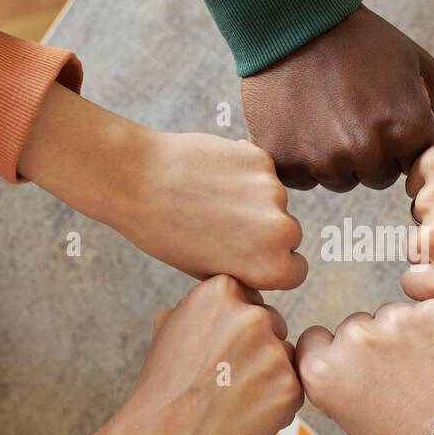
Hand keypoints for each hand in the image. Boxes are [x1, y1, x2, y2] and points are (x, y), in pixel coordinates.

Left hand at [19, 84, 306, 289]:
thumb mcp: (207, 272)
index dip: (273, 263)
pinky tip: (210, 174)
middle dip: (265, 230)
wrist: (137, 180)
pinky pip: (262, 170)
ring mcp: (274, 191)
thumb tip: (265, 276)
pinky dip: (243, 172)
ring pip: (274, 200)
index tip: (249, 255)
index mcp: (272, 268)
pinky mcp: (262, 159)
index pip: (296, 270)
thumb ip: (246, 273)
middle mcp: (282, 231)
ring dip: (253, 199)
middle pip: (289, 234)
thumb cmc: (165, 234)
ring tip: (210, 198)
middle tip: (223, 224)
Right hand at [39, 275, 301, 434]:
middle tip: (226, 378)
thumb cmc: (163, 385)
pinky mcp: (289, 387)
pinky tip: (245, 414)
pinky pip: (293, 387)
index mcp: (220, 292)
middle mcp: (252, 316)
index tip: (219, 350)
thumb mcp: (170, 325)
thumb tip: (228, 294)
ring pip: (284, 356)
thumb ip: (204, 305)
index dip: (235, 327)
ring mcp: (273, 352)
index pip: (249, 299)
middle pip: (272, 325)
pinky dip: (276, 402)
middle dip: (257, 349)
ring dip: (268, 375)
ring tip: (232, 398)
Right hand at [241, 5, 433, 191]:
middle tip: (350, 114)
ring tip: (323, 114)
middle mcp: (368, 153)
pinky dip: (300, 159)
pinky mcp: (285, 162)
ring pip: (340, 180)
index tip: (381, 115)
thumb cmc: (359, 36)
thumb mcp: (413, 58)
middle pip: (377, 177)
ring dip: (335, 158)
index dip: (399, 141)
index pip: (413, 163)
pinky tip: (298, 123)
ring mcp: (324, 161)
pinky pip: (303, 178)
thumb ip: (428, 104)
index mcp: (407, 130)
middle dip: (370, 153)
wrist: (295, 19)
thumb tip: (427, 138)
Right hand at [295, 299, 433, 434]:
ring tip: (432, 375)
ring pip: (394, 316)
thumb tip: (344, 355)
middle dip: (375, 345)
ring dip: (408, 335)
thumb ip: (340, 380)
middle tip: (404, 381)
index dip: (335, 353)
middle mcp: (352, 338)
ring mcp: (394, 319)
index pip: (314, 339)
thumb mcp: (352, 419)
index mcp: (322, 369)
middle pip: (356, 325)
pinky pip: (432, 310)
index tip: (357, 369)